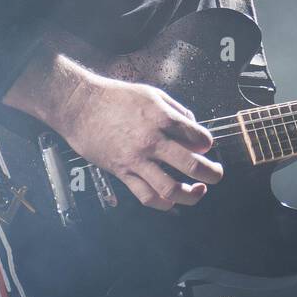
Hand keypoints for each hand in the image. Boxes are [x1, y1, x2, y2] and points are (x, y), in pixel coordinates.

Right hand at [54, 72, 223, 210]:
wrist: (80, 106)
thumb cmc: (115, 97)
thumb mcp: (152, 94)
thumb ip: (176, 111)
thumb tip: (194, 128)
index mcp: (162, 118)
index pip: (198, 137)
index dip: (208, 144)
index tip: (207, 146)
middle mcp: (152, 141)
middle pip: (192, 165)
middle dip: (211, 173)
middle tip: (216, 174)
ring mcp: (137, 160)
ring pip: (171, 188)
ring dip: (191, 195)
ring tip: (199, 191)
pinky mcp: (122, 172)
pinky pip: (147, 196)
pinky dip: (163, 203)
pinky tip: (171, 199)